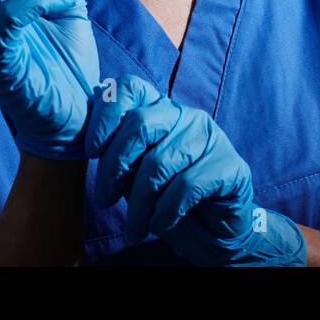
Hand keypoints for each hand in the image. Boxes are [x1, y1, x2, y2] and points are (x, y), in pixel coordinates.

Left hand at [86, 75, 305, 266]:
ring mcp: (211, 138)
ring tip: (134, 228)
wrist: (214, 231)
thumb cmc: (167, 199)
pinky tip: (161, 224)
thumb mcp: (134, 175)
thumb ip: (118, 155)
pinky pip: (186, 186)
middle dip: (114, 167)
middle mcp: (187, 115)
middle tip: (104, 201)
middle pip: (140, 123)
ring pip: (159, 163)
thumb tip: (89, 142)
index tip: (92, 151)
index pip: (130, 88)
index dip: (106, 115)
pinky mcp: (230, 165)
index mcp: (161, 110)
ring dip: (138, 205)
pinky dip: (165, 212)